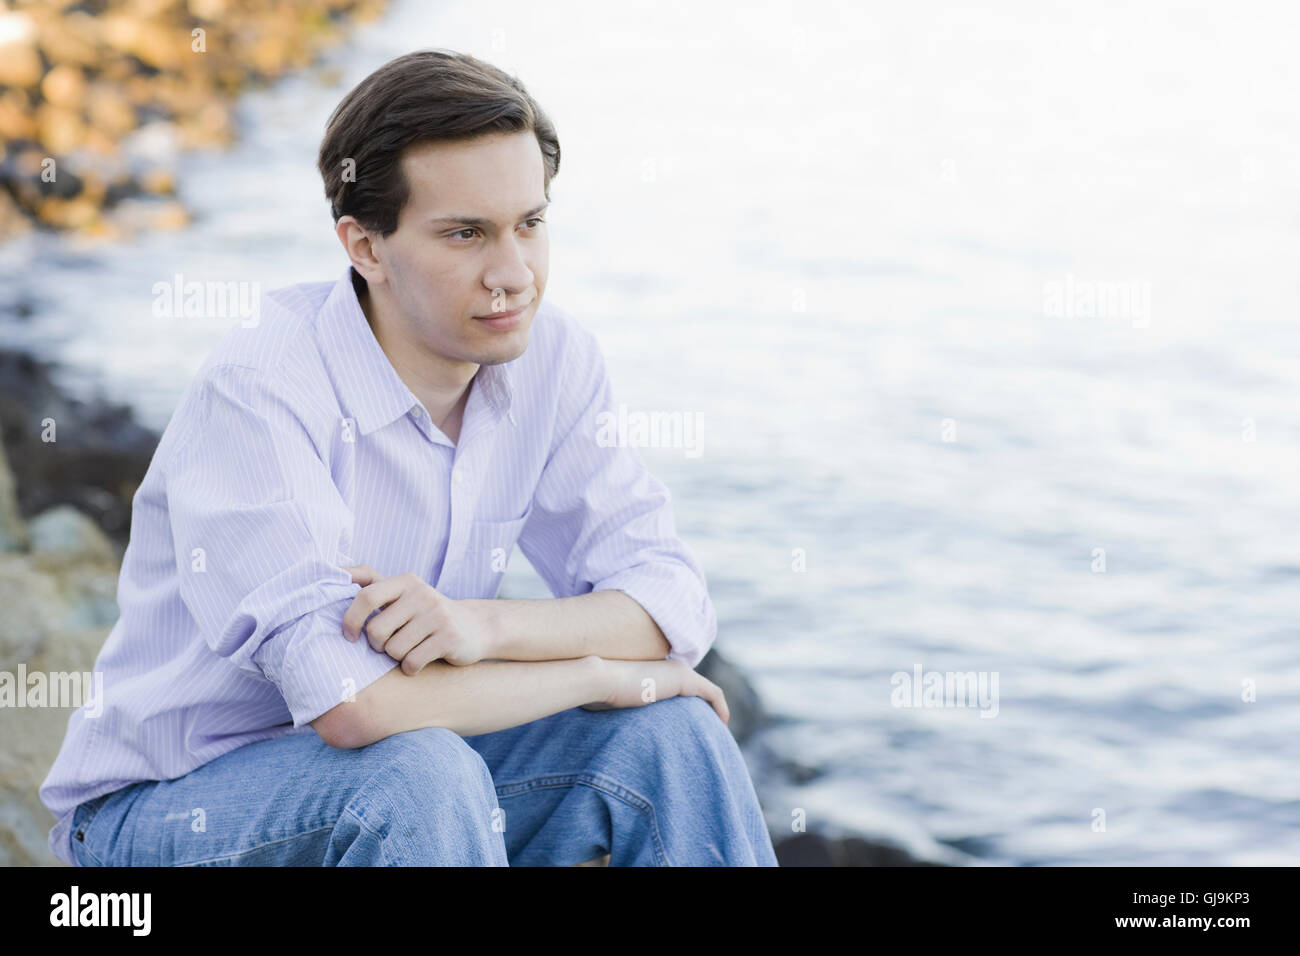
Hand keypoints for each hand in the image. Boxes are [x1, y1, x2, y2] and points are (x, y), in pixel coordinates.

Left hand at [341, 565, 491, 673]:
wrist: (473, 627)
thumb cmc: (425, 612)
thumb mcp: (401, 591)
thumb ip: (369, 579)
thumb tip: (335, 569)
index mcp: (405, 580)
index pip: (366, 597)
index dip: (350, 620)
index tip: (350, 636)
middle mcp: (422, 593)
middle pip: (376, 630)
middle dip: (377, 645)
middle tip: (388, 644)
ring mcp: (437, 615)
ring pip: (393, 650)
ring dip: (396, 657)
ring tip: (408, 650)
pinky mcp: (449, 637)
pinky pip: (412, 662)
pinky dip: (410, 668)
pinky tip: (419, 662)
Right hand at [581, 658, 728, 725]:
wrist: (599, 679)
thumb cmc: (598, 693)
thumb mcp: (614, 701)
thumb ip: (622, 707)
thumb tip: (615, 727)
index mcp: (655, 670)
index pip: (678, 687)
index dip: (687, 704)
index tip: (689, 725)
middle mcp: (670, 667)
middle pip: (696, 689)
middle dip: (704, 709)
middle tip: (708, 732)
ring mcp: (678, 670)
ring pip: (706, 691)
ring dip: (715, 710)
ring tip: (718, 730)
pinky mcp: (684, 679)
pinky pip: (713, 694)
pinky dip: (720, 707)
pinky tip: (723, 724)